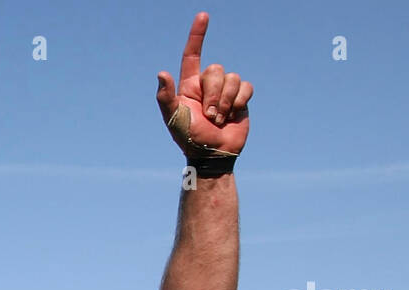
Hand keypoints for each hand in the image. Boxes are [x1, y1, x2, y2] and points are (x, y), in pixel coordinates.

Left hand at [156, 12, 252, 158]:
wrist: (213, 154)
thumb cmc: (190, 139)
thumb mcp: (174, 119)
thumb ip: (166, 97)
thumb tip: (162, 73)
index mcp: (189, 85)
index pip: (192, 55)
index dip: (197, 35)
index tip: (203, 16)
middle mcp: (207, 85)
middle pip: (216, 70)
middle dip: (213, 93)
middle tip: (209, 116)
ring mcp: (225, 91)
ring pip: (232, 78)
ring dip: (226, 101)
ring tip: (219, 119)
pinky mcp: (241, 98)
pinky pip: (246, 87)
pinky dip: (239, 102)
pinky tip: (233, 115)